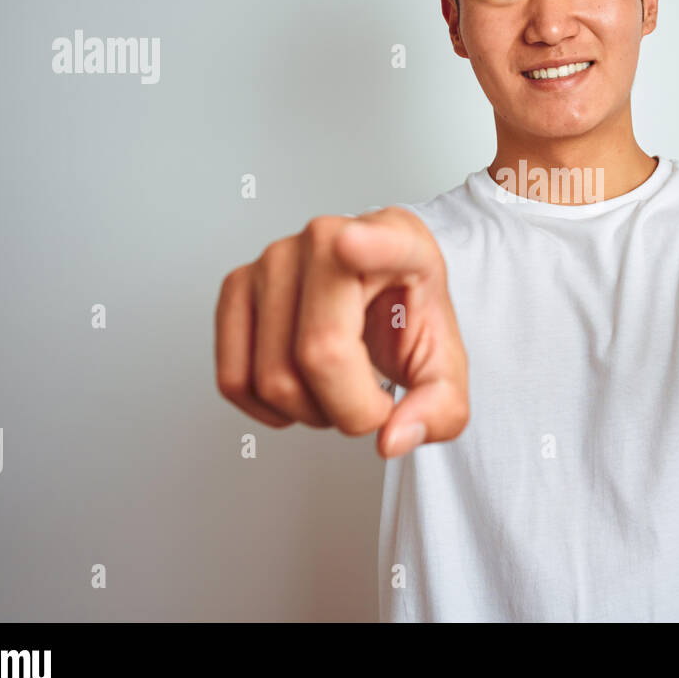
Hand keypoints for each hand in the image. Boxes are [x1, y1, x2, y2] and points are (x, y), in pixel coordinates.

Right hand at [214, 207, 468, 457]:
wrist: (379, 287)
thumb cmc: (407, 313)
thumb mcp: (444, 364)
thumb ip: (440, 409)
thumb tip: (390, 440)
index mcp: (398, 241)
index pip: (383, 242)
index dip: (369, 245)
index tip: (354, 243)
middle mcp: (326, 238)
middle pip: (320, 355)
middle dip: (350, 410)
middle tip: (371, 398)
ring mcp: (273, 258)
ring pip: (272, 378)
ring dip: (310, 413)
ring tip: (338, 388)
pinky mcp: (236, 285)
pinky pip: (234, 379)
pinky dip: (268, 410)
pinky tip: (301, 390)